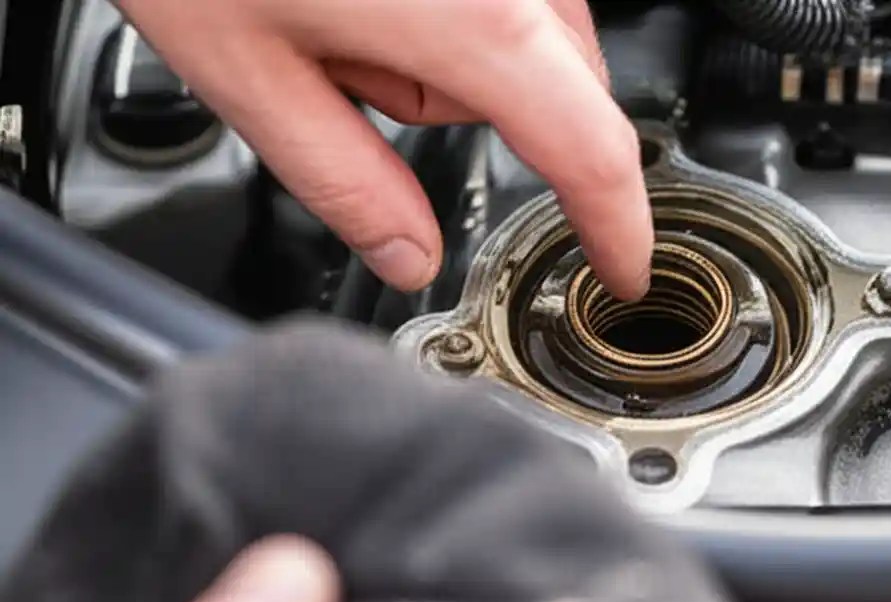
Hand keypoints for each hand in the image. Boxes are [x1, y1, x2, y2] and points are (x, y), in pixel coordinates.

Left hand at [114, 0, 653, 299]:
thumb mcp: (250, 76)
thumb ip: (347, 183)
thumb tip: (408, 256)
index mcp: (475, 18)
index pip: (591, 150)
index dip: (616, 225)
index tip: (623, 269)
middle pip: (556, 85)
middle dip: (474, 107)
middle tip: (355, 74)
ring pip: (529, 28)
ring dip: (457, 45)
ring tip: (347, 7)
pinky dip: (455, 2)